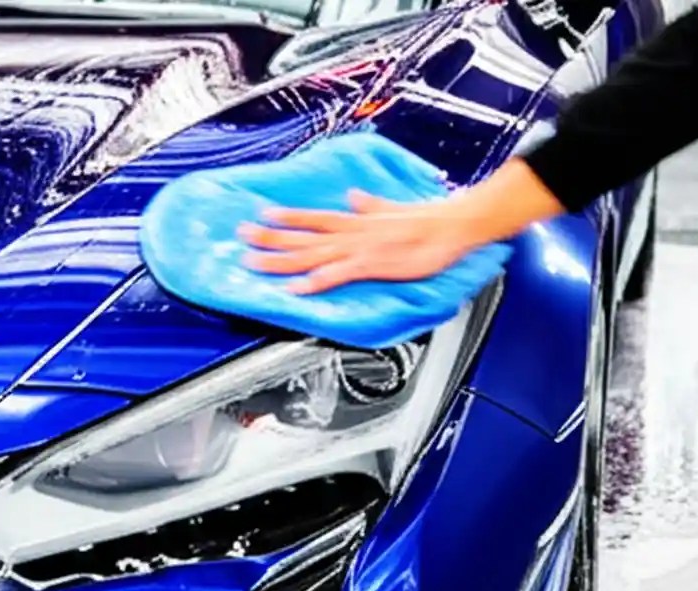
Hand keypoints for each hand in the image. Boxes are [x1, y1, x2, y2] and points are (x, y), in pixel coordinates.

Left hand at [235, 158, 565, 294]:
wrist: (456, 223)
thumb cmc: (430, 219)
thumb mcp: (393, 208)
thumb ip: (371, 204)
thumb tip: (354, 196)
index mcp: (357, 220)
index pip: (314, 217)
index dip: (287, 217)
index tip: (262, 214)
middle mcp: (353, 232)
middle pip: (303, 235)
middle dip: (270, 237)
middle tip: (242, 237)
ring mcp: (360, 248)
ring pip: (312, 254)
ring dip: (281, 258)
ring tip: (255, 262)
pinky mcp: (373, 265)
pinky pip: (337, 275)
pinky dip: (315, 281)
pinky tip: (296, 288)